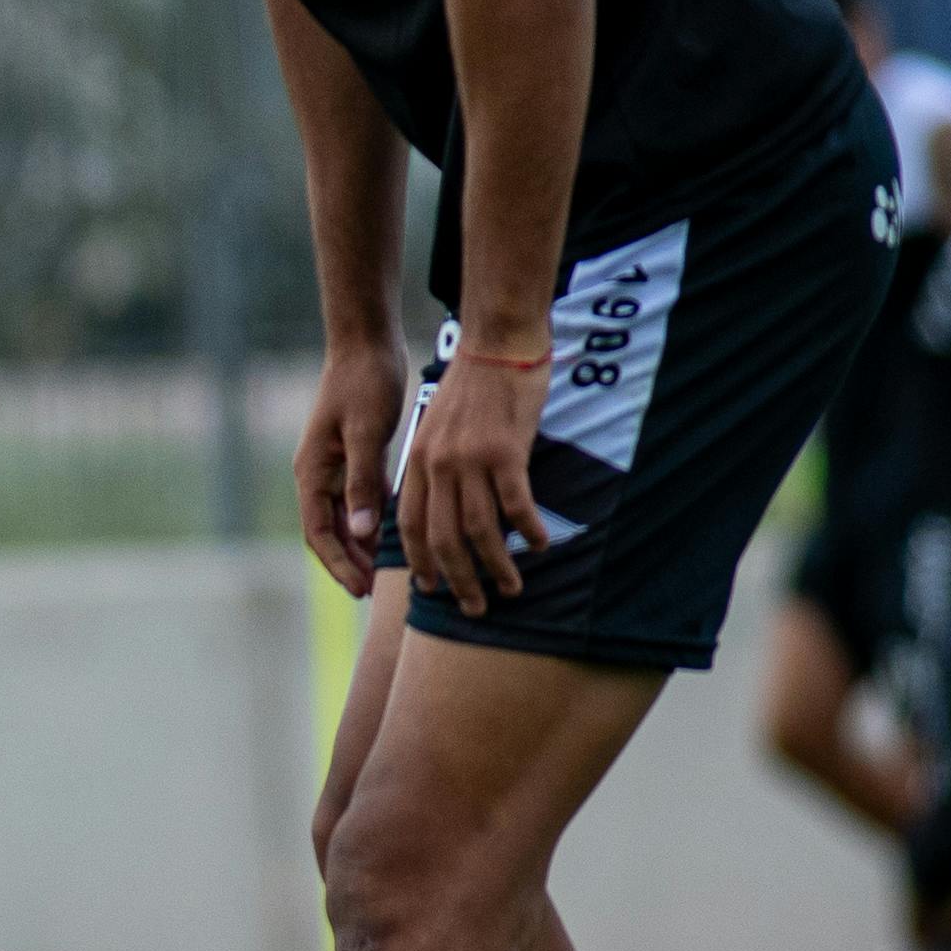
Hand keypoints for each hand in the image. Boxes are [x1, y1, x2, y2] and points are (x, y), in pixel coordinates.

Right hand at [298, 347, 408, 595]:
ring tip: (382, 573)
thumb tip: (362, 532)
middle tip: (371, 593)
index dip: (338, 563)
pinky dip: (372, 522)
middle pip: (328, 532)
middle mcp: (318, 474)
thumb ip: (362, 482)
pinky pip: (359, 500)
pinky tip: (393, 537)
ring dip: (360, 546)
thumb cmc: (364, 383)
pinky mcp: (353, 457)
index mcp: (312, 471)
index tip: (359, 589)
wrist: (365, 344)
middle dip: (347, 563)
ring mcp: (334, 466)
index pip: (319, 532)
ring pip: (344, 519)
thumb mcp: (366, 433)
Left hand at [397, 341, 551, 609]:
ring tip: (512, 588)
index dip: (420, 562)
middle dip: (459, 580)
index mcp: (417, 461)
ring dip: (497, 566)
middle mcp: (437, 465)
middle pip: (442, 538)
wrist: (497, 342)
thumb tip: (445, 509)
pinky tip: (541, 546)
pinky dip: (529, 530)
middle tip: (476, 608)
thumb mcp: (439, 427)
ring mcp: (469, 459)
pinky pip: (516, 504)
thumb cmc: (475, 387)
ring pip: (479, 529)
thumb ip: (437, 467)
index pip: (409, 525)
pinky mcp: (504, 450)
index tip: (431, 590)